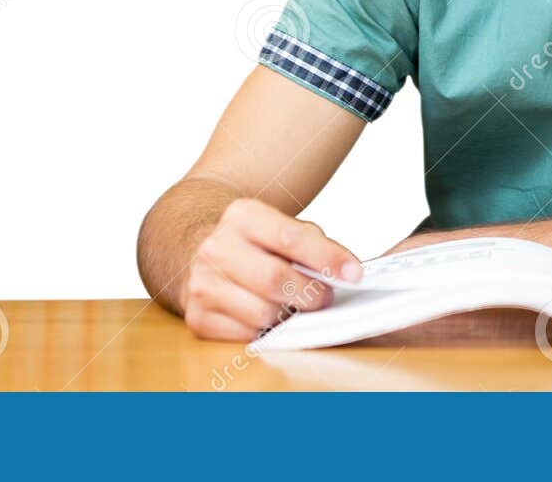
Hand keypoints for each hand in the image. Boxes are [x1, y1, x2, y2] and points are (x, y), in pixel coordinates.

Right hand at [181, 198, 362, 341]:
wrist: (200, 252)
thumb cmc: (254, 244)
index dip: (327, 258)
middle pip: (275, 279)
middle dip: (309, 293)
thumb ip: (312, 245)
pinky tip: (268, 316)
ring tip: (292, 306)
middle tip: (323, 297)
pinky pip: (246, 336)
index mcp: (242, 216)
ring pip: (262, 313)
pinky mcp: (198, 318)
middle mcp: (216, 248)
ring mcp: (202, 284)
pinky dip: (266, 331)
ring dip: (287, 315)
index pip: (291, 238)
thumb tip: (347, 274)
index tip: (353, 274)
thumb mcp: (280, 227)